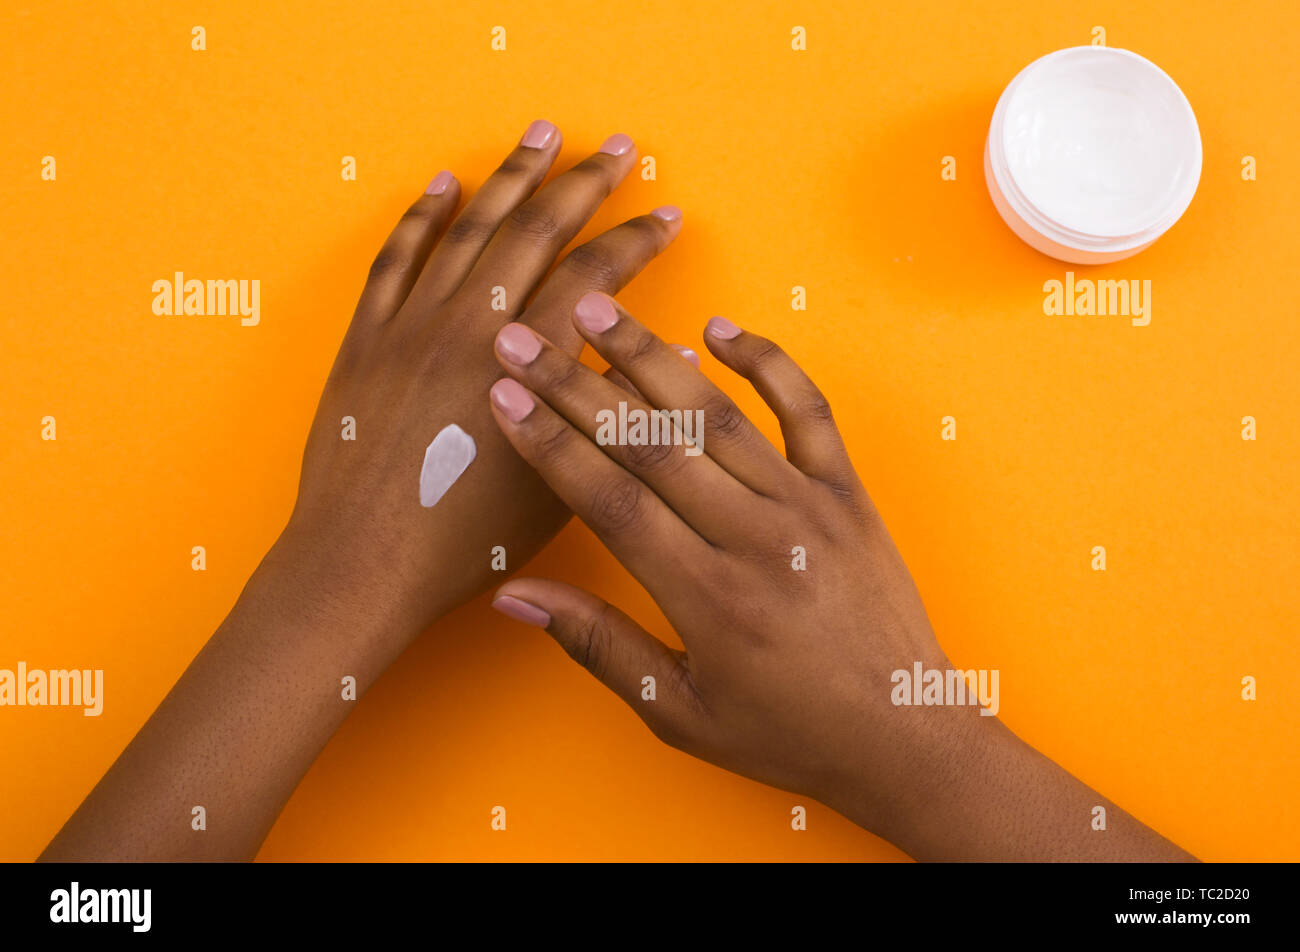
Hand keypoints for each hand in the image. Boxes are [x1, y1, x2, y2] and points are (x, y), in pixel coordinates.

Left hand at [281, 122, 681, 641]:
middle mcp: (467, 327)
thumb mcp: (559, 485)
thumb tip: (653, 363)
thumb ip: (602, 415)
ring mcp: (410, 326)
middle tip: (616, 146)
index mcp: (523, 363)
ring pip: (467, 227)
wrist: (363, 563)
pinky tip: (442, 186)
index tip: (667, 213)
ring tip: (540, 134)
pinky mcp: (367, 340)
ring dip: (509, 176)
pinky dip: (419, 217)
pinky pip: (394, 259)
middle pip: (535, 230)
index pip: (594, 275)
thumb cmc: (464, 540)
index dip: (637, 238)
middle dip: (583, 181)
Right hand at [484, 294, 1192, 860]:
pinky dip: (767, 363)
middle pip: (651, 442)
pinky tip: (719, 328)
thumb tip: (514, 595)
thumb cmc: (790, 735)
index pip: (609, 499)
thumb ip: (598, 645)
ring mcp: (808, 506)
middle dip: (575, 385)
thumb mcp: (680, 714)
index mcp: (706, 597)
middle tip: (520, 338)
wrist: (906, 740)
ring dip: (651, 355)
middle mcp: (755, 538)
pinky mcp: (849, 494)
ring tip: (595, 310)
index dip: (549, 444)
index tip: (502, 397)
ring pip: (716, 414)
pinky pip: (807, 410)